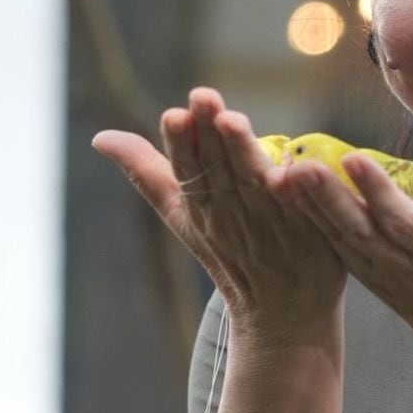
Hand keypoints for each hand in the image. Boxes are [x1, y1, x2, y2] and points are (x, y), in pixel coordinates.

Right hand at [92, 86, 347, 342]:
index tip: (173, 115)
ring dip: (244, 152)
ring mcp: (273, 223)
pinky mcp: (312, 232)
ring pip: (255, 182)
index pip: (186, 170)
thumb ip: (147, 173)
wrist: (282, 315)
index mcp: (201, 206)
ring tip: (233, 120)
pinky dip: (296, 189)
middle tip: (203, 97)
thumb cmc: (232, 253)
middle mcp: (234, 213)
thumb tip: (100, 138)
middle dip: (210, 134)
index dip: (181, 145)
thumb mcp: (184, 216)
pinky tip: (294, 165)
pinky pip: (303, 208)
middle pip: (219, 168)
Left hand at [279, 149, 412, 355]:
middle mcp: (399, 263)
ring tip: (282, 175)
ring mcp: (376, 270)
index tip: (354, 160)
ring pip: (337, 236)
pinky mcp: (363, 271)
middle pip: (357, 228)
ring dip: (308, 208)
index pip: (400, 218)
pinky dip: (307, 221)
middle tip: (301, 167)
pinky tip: (286, 195)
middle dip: (328, 198)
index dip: (377, 190)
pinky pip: (332, 244)